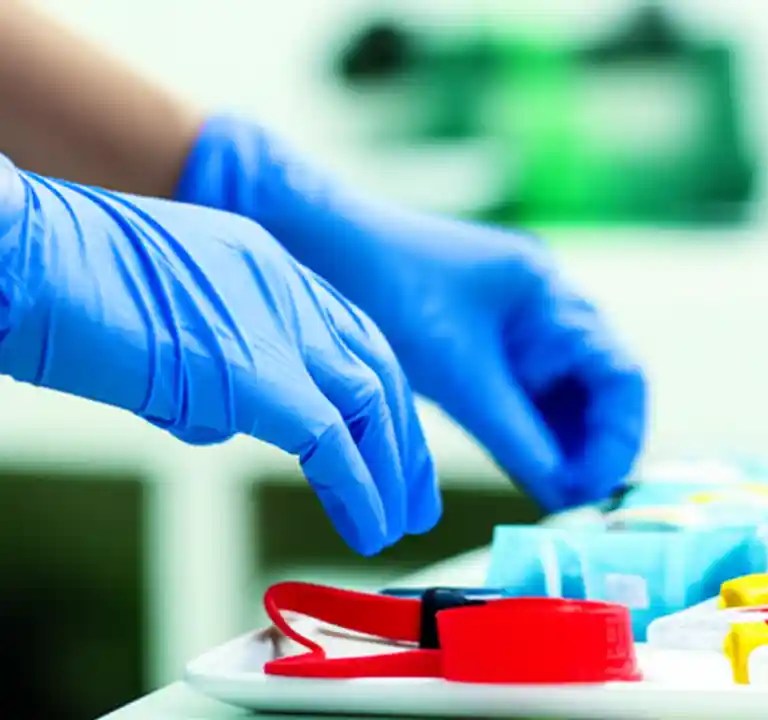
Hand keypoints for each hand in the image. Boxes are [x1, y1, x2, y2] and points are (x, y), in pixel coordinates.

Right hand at [0, 153, 434, 554]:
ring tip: (399, 521)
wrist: (19, 252)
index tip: (387, 435)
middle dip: (401, 435)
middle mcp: (285, 286)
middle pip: (375, 364)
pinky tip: (369, 525)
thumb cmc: (55, 279)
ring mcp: (275, 324)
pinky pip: (333, 442)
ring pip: (369, 403)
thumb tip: (219, 419)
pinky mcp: (256, 374)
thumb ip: (203, 359)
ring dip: (392, 470)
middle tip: (412, 492)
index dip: (372, 391)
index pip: (346, 331)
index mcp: (264, 263)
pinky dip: (359, 488)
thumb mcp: (154, 312)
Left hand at [177, 116, 646, 510]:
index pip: (622, 375)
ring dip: (569, 449)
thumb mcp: (457, 372)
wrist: (321, 242)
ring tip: (553, 497)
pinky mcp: (491, 349)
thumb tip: (562, 493)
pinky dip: (535, 439)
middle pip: (605, 392)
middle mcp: (550, 310)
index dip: (619, 438)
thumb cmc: (389, 287)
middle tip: (575, 503)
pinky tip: (527, 472)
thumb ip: (516, 435)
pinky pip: (531, 401)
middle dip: (597, 449)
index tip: (591, 488)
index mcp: (553, 297)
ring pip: (570, 402)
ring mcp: (522, 329)